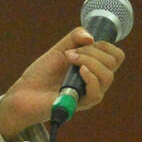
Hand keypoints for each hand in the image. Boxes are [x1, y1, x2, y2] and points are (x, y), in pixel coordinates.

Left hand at [0, 27, 124, 138]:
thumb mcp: (59, 49)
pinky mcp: (81, 104)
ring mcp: (90, 93)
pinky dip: (90, 77)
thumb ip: (75, 37)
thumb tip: (91, 37)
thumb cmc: (42, 73)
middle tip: (69, 53)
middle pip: (112, 62)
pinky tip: (78, 70)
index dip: (104, 45)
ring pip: (108, 76)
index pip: (116, 56)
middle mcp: (97, 81)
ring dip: (89, 61)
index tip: (82, 44)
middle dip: (91, 51)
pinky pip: (97, 92)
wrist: (24, 92)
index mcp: (95, 68)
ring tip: (69, 59)